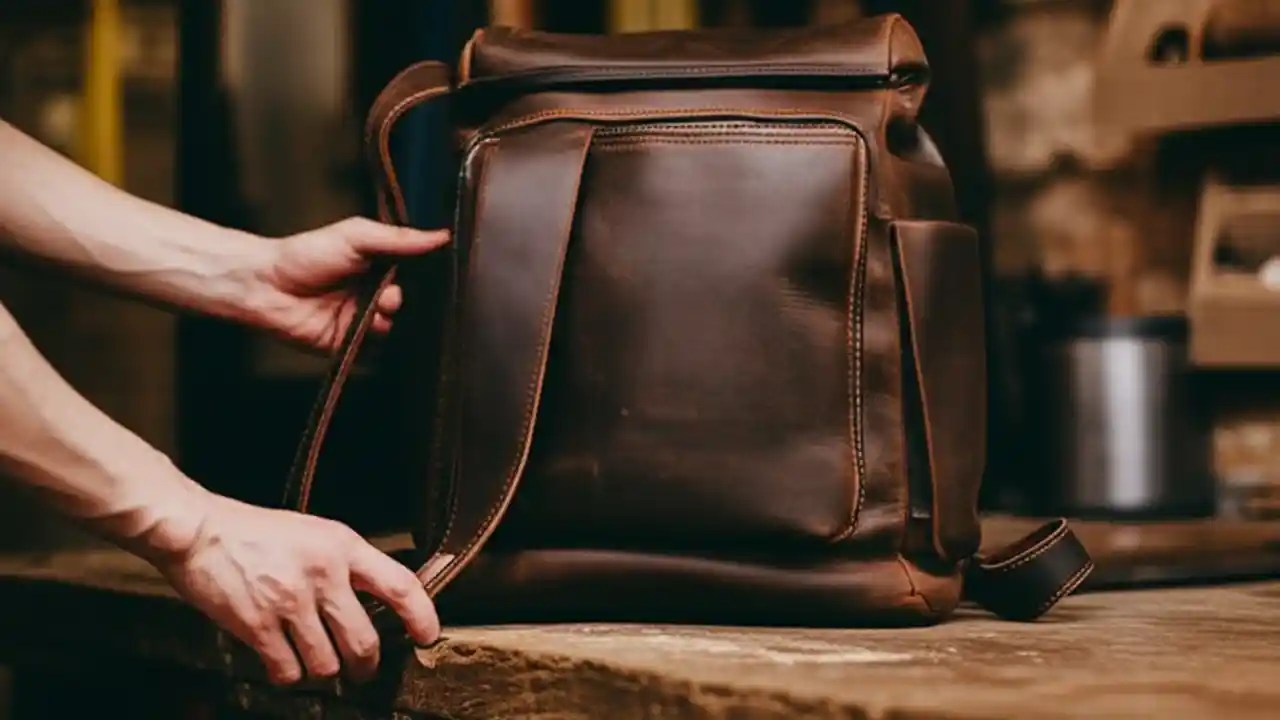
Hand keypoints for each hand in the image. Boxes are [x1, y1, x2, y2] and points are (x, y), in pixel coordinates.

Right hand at [142, 490, 439, 684]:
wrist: (199, 531)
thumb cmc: (257, 532)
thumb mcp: (315, 534)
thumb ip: (345, 565)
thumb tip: (376, 602)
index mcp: (343, 546)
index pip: (400, 585)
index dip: (421, 616)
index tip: (427, 636)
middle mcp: (323, 574)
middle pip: (364, 642)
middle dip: (366, 666)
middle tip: (361, 670)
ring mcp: (291, 602)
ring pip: (327, 664)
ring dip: (323, 671)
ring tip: (314, 660)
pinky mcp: (258, 625)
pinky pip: (288, 671)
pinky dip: (289, 675)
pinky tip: (284, 662)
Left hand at [245, 217, 449, 352]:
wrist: (266, 286)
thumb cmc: (305, 255)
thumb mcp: (356, 236)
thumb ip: (399, 238)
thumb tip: (441, 236)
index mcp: (378, 268)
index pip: (414, 277)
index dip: (423, 278)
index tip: (429, 275)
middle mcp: (373, 295)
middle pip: (408, 305)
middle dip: (401, 300)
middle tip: (386, 295)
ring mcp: (362, 321)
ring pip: (394, 328)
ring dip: (387, 320)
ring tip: (373, 309)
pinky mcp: (350, 346)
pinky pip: (376, 350)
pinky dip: (376, 342)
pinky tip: (367, 329)